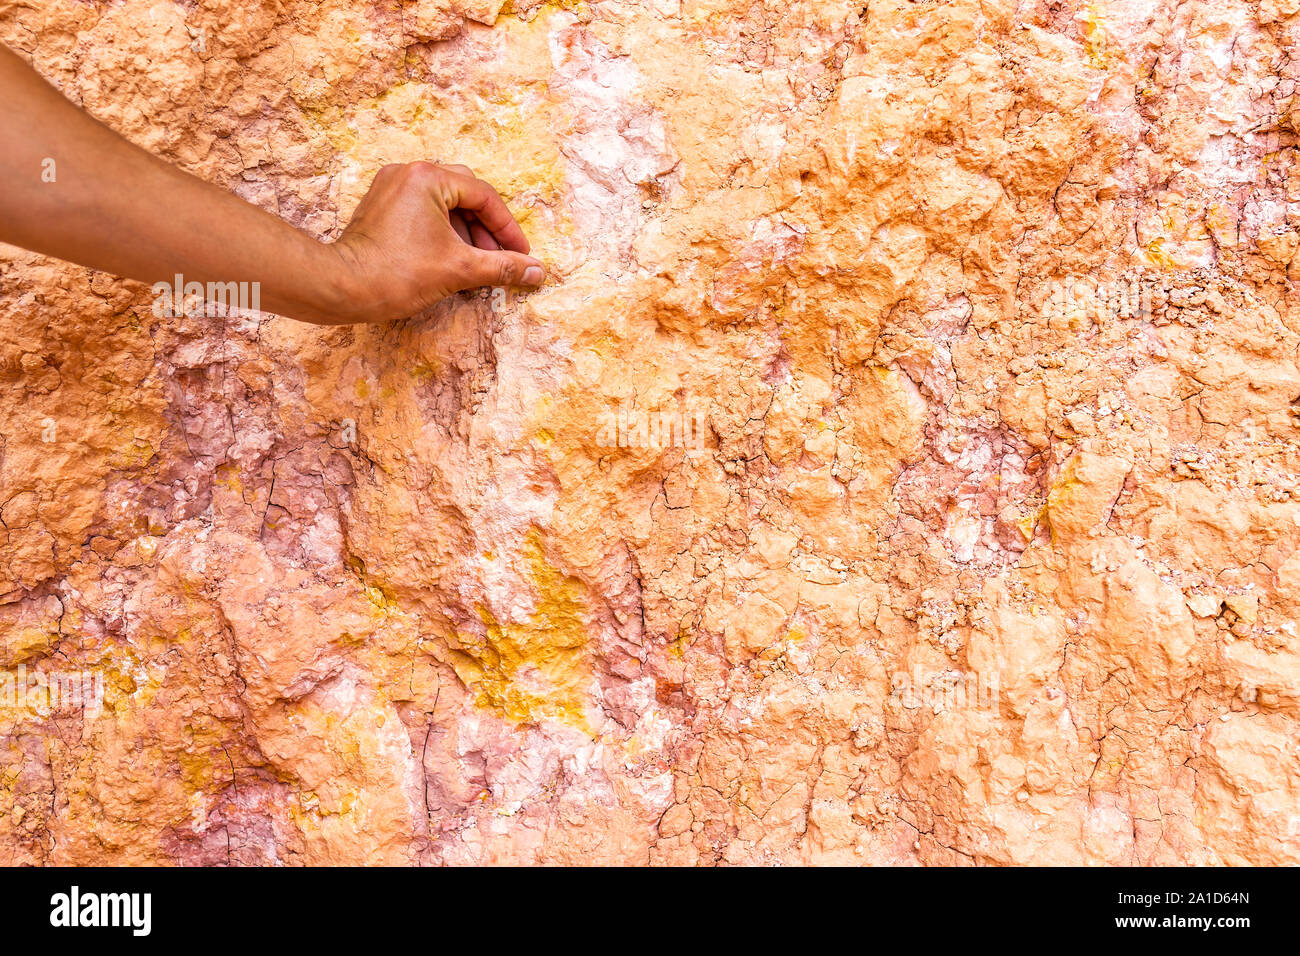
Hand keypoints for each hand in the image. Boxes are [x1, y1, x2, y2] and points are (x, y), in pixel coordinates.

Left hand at [325, 162, 545, 323]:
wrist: (341, 287)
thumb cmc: (396, 274)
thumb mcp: (459, 269)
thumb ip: (503, 267)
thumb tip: (538, 272)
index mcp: (428, 177)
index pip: (484, 196)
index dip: (507, 229)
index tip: (522, 254)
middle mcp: (408, 173)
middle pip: (465, 194)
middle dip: (486, 228)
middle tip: (499, 257)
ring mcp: (391, 187)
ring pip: (444, 203)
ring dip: (466, 231)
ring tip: (476, 263)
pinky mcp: (380, 206)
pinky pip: (423, 211)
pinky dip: (443, 231)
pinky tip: (450, 258)